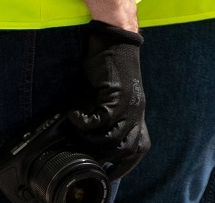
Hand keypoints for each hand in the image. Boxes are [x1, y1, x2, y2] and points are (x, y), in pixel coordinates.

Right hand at [62, 20, 149, 177]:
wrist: (114, 39)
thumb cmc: (108, 69)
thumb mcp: (108, 99)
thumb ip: (103, 118)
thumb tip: (84, 140)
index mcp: (137, 113)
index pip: (139, 148)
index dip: (125, 165)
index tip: (107, 174)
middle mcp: (137, 111)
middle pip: (128, 148)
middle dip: (105, 156)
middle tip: (84, 150)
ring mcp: (129, 102)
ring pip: (113, 137)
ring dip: (91, 139)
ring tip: (77, 130)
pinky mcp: (117, 93)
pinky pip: (101, 119)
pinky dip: (85, 122)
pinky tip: (74, 114)